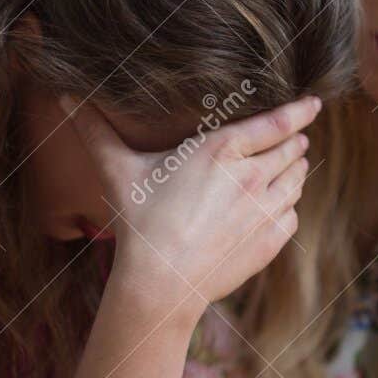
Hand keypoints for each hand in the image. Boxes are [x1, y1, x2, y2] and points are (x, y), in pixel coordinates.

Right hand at [69, 94, 319, 313]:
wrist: (161, 283)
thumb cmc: (139, 224)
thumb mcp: (117, 171)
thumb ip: (95, 130)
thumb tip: (63, 94)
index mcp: (223, 150)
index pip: (278, 122)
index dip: (300, 111)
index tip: (314, 104)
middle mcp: (253, 176)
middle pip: (293, 149)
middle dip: (294, 141)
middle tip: (292, 139)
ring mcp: (267, 209)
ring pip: (297, 179)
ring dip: (294, 171)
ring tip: (286, 168)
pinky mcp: (272, 239)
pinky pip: (293, 213)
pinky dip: (288, 205)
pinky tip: (274, 205)